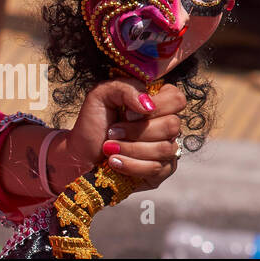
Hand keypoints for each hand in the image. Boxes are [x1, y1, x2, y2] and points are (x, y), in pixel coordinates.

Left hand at [51, 80, 184, 192]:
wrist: (82, 152)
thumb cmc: (94, 122)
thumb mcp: (102, 95)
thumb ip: (125, 88)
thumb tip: (148, 105)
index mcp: (156, 103)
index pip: (177, 99)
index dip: (156, 105)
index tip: (128, 112)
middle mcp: (166, 126)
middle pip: (172, 126)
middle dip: (136, 130)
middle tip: (112, 131)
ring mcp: (167, 149)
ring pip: (164, 149)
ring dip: (130, 148)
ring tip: (109, 147)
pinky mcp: (161, 172)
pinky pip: (156, 169)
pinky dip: (131, 165)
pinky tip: (114, 162)